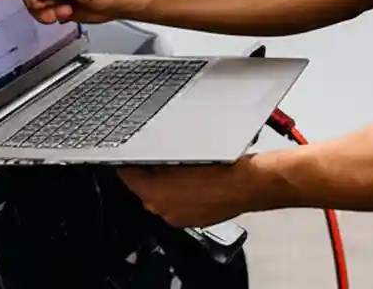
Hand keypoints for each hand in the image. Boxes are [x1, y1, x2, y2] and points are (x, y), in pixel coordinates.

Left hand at [116, 159, 269, 228]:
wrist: (247, 183)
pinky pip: (181, 206)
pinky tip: (196, 182)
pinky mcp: (196, 220)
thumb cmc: (221, 168)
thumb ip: (157, 158)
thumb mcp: (181, 153)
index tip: (125, 158)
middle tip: (157, 159)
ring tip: (182, 169)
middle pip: (144, 191)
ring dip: (167, 187)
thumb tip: (148, 155)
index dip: (126, 165)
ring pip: (164, 199)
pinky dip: (184, 195)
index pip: (127, 178)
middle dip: (148, 176)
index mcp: (155, 194)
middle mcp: (165, 210)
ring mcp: (180, 218)